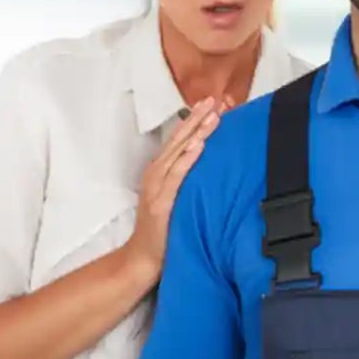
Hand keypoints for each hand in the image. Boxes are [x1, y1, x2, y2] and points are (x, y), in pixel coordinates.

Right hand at [124, 96, 225, 275]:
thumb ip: (185, 180)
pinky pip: (176, 176)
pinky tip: (198, 145)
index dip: (194, 120)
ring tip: (211, 115)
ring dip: (195, 132)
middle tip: (215, 99)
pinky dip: (186, 159)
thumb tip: (209, 163)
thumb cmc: (163, 230)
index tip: (213, 103)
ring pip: (178, 152)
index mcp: (160, 171)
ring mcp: (157, 187)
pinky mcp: (161, 203)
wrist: (143, 258)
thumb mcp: (174, 198)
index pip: (180, 140)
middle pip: (178, 139)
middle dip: (197, 118)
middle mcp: (156, 174)